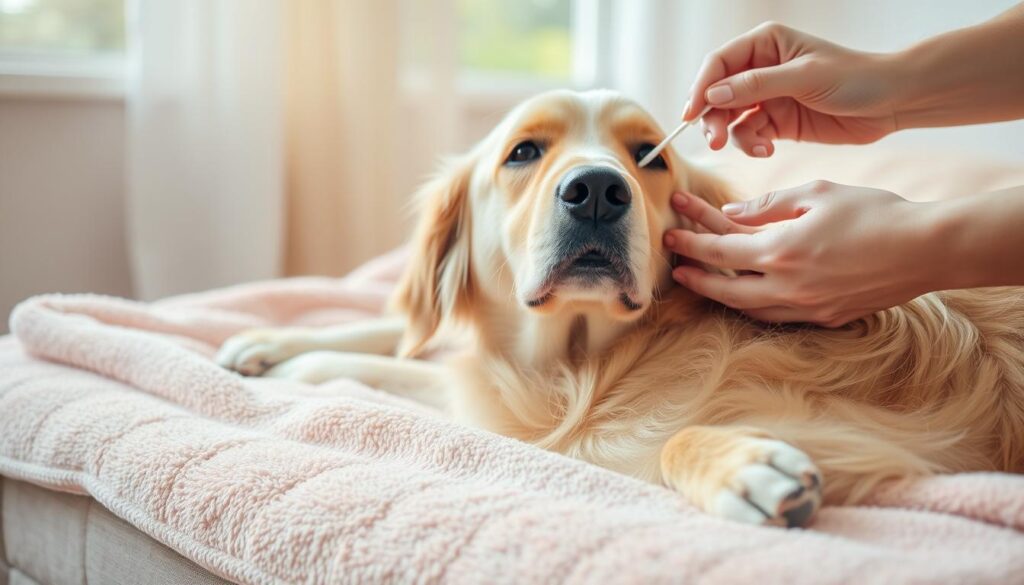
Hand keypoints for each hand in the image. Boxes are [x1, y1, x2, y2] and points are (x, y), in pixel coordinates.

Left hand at [663, 182, 938, 326]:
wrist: (927, 249)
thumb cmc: (874, 212)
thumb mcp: (817, 193)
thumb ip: (769, 206)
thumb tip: (732, 212)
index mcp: (780, 252)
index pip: (720, 251)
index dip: (692, 242)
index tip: (671, 233)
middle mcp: (787, 287)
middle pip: (725, 290)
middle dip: (697, 277)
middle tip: (677, 267)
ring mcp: (807, 308)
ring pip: (748, 309)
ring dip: (722, 296)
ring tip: (704, 282)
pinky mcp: (826, 317)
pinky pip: (777, 316)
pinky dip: (755, 305)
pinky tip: (748, 295)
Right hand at [683, 22, 898, 156]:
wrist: (890, 103)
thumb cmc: (854, 78)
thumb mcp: (803, 78)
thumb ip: (756, 85)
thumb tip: (713, 94)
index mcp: (765, 44)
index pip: (719, 63)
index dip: (700, 87)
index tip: (691, 113)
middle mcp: (760, 68)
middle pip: (718, 93)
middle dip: (714, 118)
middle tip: (715, 141)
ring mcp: (767, 96)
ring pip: (731, 118)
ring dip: (735, 136)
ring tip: (756, 149)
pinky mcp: (776, 122)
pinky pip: (750, 135)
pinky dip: (753, 145)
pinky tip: (768, 151)